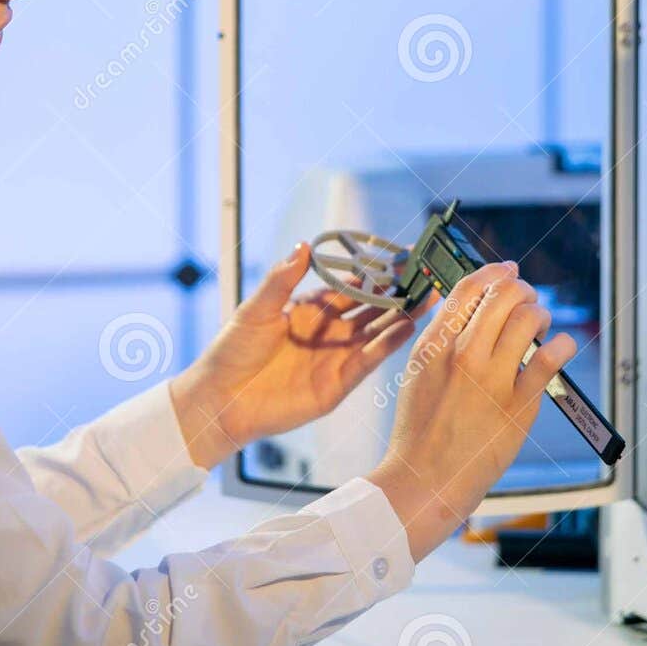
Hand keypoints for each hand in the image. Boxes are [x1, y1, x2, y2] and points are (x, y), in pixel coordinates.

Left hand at [169, 242, 436, 469]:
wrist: (219, 400)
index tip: (399, 254)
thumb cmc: (231, 353)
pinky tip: (407, 327)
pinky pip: (367, 361)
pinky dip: (388, 345)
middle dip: (398, 292)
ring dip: (401, 316)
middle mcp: (328, 333)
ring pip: (377, 333)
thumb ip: (282, 279)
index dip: (375, 272)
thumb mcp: (257, 309)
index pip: (351, 286)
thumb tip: (303, 246)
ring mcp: (335, 358)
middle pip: (372, 309)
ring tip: (427, 296)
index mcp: (310, 311)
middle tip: (425, 273)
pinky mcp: (337, 384)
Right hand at [367, 260, 575, 560]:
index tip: (507, 269)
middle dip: (522, 290)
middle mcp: (463, 355)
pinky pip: (548, 360)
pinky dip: (561, 344)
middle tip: (528, 301)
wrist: (425, 478)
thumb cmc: (420, 431)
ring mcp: (491, 379)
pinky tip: (561, 346)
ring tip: (540, 327)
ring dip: (541, 314)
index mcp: (434, 345)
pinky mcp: (518, 405)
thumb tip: (467, 309)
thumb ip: (441, 340)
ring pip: (528, 318)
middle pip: (503, 295)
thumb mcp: (419, 373)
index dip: (493, 272)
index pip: (468, 289)